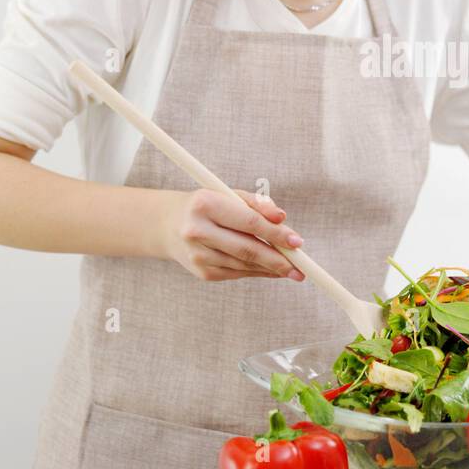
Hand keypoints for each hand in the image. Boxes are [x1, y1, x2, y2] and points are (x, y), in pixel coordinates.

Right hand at [160, 188, 306, 280]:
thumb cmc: (207, 205)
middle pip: (247, 249)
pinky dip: (257, 272)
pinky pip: (237, 273)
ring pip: (244, 265)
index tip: (298, 242)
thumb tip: (283, 218)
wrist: (168, 225)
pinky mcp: (202, 272)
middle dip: (278, 259)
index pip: (249, 222)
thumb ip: (257, 204)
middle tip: (300, 268)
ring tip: (291, 270)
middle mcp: (197, 231)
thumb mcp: (229, 194)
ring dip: (270, 268)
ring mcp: (198, 255)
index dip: (276, 234)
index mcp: (205, 205)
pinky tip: (271, 270)